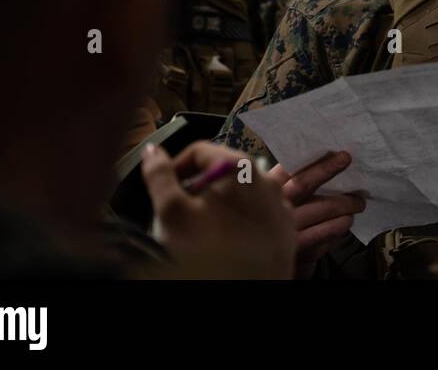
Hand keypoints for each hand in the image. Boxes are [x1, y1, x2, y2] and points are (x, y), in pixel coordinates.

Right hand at [141, 141, 294, 278]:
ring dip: (219, 203)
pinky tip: (227, 238)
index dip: (176, 167)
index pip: (200, 151)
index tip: (166, 188)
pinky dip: (240, 218)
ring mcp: (278, 201)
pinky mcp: (284, 224)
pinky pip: (257, 211)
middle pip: (222, 171)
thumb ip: (159, 176)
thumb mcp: (172, 212)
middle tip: (182, 211)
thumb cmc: (210, 249)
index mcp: (238, 165)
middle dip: (198, 187)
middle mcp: (265, 177)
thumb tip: (152, 151)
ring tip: (203, 228)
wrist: (248, 286)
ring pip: (241, 191)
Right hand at [268, 151, 365, 278]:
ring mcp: (283, 228)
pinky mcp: (297, 248)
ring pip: (323, 209)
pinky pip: (326, 233)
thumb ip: (295, 181)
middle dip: (329, 171)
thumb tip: (332, 159)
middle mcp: (273, 206)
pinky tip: (346, 222)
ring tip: (358, 203)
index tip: (341, 155)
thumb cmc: (282, 219)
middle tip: (350, 166)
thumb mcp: (281, 198)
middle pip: (304, 183)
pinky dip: (340, 226)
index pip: (289, 169)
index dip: (316, 162)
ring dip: (346, 204)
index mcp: (268, 189)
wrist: (270, 257)